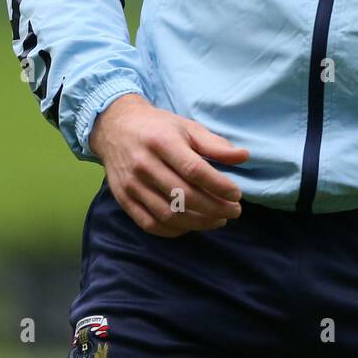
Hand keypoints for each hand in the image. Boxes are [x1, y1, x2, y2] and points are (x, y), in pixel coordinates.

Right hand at [89, 94, 248, 237]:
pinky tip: (192, 225)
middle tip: (234, 211)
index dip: (219, 185)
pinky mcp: (124, 200)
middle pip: (183, 195)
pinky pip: (150, 224)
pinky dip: (174, 230)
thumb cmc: (158, 127)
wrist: (114, 128)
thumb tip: (243, 156)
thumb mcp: (187, 127)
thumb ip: (214, 144)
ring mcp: (132, 185)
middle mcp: (144, 164)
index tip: (237, 194)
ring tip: (218, 220)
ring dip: (198, 223)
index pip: (194, 170)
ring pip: (168, 214)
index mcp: (162, 142)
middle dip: (215, 208)